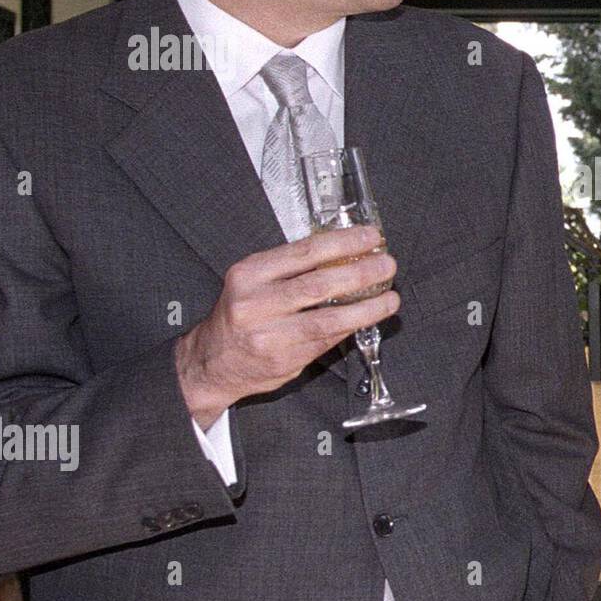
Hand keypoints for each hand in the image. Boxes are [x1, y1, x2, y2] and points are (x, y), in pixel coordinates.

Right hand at [176, 225, 398, 426]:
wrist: (210, 363)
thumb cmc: (239, 316)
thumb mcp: (253, 281)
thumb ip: (292, 268)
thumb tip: (346, 253)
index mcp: (249, 274)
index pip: (305, 251)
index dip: (344, 242)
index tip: (370, 237)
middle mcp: (256, 303)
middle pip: (320, 284)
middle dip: (361, 273)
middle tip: (387, 265)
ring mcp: (269, 335)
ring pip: (329, 319)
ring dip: (367, 308)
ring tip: (390, 298)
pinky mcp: (283, 360)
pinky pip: (326, 340)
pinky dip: (351, 327)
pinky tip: (368, 318)